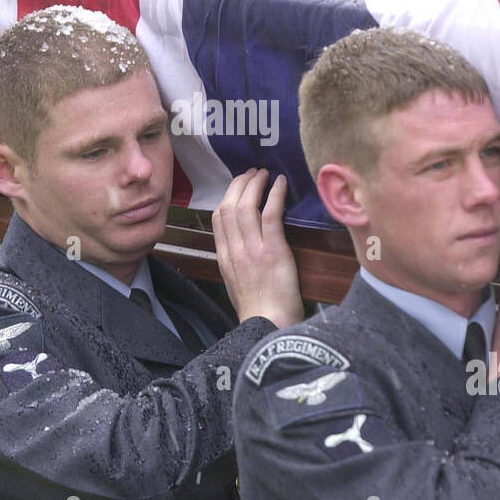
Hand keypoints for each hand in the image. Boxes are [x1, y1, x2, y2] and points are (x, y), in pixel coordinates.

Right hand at [211, 168, 303, 328]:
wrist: (267, 326)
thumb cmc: (258, 311)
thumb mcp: (237, 284)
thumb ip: (236, 261)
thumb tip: (243, 243)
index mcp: (224, 257)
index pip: (218, 217)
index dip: (228, 195)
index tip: (239, 185)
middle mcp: (234, 250)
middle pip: (230, 206)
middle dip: (240, 184)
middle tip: (253, 173)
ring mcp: (252, 250)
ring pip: (246, 206)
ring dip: (256, 185)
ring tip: (265, 174)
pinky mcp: (273, 251)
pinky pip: (270, 215)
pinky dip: (275, 195)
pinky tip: (281, 184)